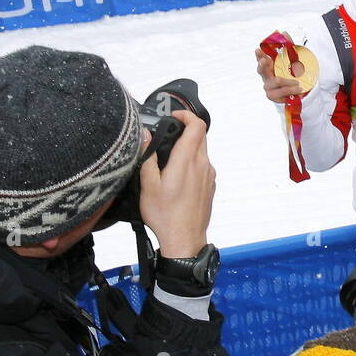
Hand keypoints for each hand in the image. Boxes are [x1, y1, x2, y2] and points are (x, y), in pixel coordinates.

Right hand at [138, 110, 214, 258]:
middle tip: (168, 135)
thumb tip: (145, 136)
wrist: (184, 240)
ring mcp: (209, 176)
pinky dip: (191, 163)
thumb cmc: (166, 216)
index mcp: (187, 161)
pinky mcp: (210, 186)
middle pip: (200, 136)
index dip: (186, 115)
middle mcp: (203, 165)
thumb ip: (148, 157)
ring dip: (188, 147)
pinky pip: (203, 166)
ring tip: (168, 159)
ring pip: (202, 151)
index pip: (197, 126)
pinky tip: (176, 177)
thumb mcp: (148, 185)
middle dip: (185, 130)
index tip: (174, 116)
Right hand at [254, 38, 304, 102]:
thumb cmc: (290, 73)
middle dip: (263, 65)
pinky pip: (282, 93)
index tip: (258, 50)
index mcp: (268, 66)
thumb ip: (288, 46)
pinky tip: (299, 90)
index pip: (260, 59)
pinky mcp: (273, 96)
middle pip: (261, 70)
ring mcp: (268, 87)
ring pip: (276, 81)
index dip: (258, 55)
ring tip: (298, 83)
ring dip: (288, 82)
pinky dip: (291, 91)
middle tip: (266, 61)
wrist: (297, 89)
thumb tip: (284, 32)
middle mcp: (266, 76)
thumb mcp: (291, 59)